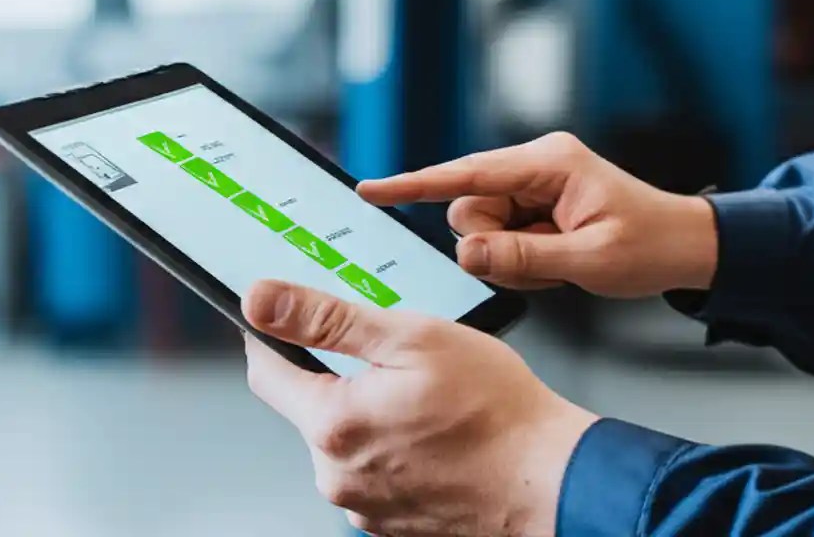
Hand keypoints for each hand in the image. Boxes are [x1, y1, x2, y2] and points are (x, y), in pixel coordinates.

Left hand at [242, 280, 597, 536]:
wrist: (549, 479)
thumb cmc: (496, 412)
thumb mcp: (410, 337)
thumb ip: (327, 318)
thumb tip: (263, 300)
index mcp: (333, 425)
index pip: (267, 372)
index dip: (270, 336)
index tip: (278, 320)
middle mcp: (338, 476)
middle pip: (310, 408)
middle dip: (339, 376)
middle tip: (394, 359)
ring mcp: (364, 505)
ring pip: (345, 441)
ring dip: (370, 413)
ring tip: (426, 400)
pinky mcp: (391, 522)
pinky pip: (374, 471)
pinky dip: (393, 447)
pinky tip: (434, 432)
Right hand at [358, 132, 717, 297]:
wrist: (687, 247)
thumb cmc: (650, 246)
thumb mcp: (589, 261)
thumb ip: (522, 257)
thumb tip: (465, 251)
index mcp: (549, 163)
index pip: (467, 174)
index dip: (415, 185)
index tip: (373, 191)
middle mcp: (535, 166)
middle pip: (470, 209)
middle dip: (496, 246)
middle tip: (547, 262)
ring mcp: (534, 185)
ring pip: (482, 228)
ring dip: (512, 257)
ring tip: (560, 263)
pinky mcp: (535, 204)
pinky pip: (501, 237)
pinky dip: (522, 259)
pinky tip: (558, 261)